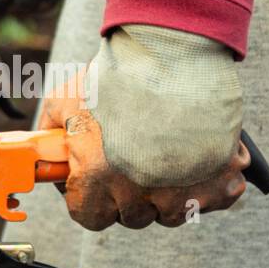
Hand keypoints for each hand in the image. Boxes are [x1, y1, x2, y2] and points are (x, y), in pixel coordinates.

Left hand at [40, 71, 250, 230]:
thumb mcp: (66, 98)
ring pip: (171, 212)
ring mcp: (184, 192)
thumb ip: (52, 133)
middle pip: (132, 215)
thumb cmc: (120, 73)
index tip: (95, 180)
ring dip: (167, 189)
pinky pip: (212, 199)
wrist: (176, 51)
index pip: (90, 216)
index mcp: (98, 177)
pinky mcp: (221, 183)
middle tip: (135, 154)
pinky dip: (208, 182)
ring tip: (166, 148)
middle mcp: (140, 192)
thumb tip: (47, 154)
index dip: (90, 198)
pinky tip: (198, 153)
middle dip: (129, 191)